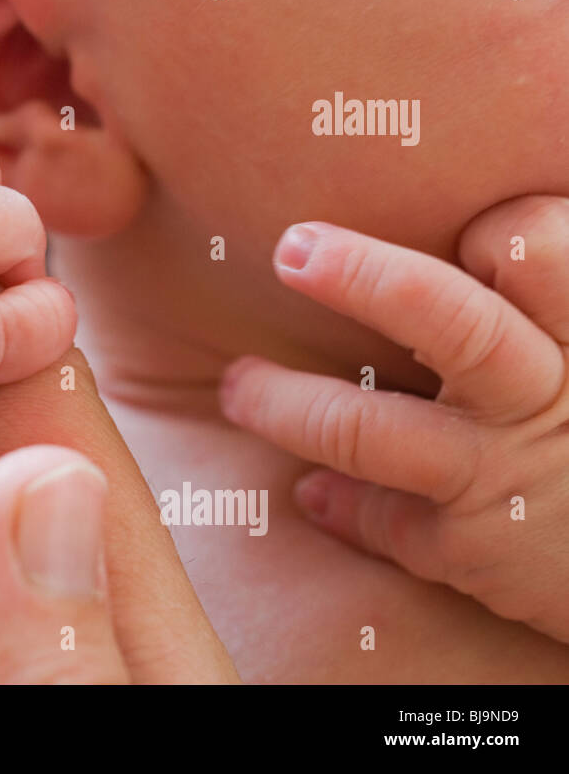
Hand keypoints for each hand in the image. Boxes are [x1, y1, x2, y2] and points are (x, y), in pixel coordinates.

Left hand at [221, 198, 568, 642]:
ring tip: (237, 385)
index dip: (494, 232)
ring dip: (287, 404)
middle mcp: (546, 399)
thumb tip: (474, 238)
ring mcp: (505, 476)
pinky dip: (338, 502)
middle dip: (362, 280)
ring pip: (371, 431)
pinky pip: (384, 520)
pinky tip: (312, 491)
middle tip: (291, 250)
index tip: (450, 224)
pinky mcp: (476, 551)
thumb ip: (539, 308)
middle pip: (452, 324)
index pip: (537, 252)